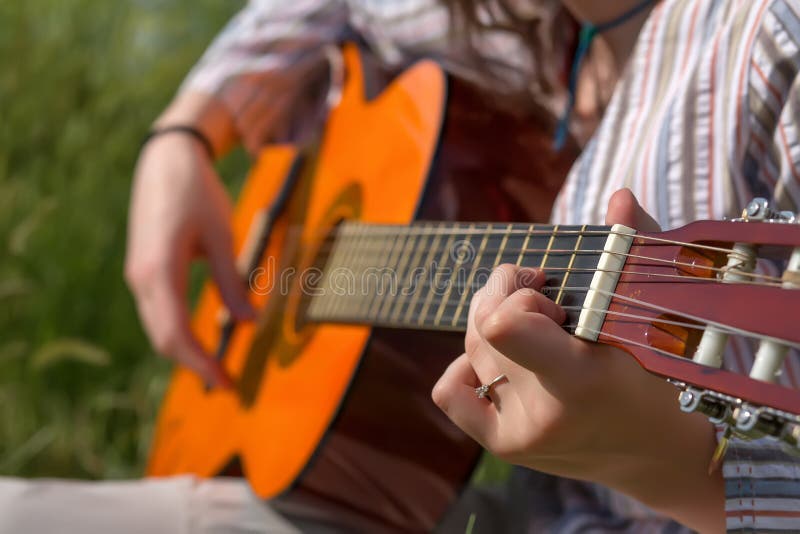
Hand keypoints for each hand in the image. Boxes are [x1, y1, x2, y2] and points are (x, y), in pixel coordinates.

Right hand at [125, 129, 254, 386]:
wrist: (166, 158)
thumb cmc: (197, 192)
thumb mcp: (221, 235)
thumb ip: (232, 280)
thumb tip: (248, 322)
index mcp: (159, 270)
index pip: (176, 332)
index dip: (200, 363)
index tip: (224, 383)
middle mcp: (141, 278)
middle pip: (162, 338)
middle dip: (193, 365)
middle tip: (226, 384)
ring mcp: (138, 275)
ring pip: (157, 328)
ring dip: (184, 352)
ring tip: (216, 367)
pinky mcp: (143, 270)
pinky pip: (157, 313)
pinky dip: (178, 333)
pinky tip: (201, 340)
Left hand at [432, 189, 723, 531]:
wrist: (658, 454)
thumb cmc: (663, 375)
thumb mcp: (653, 316)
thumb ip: (631, 252)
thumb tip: (618, 195)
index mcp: (579, 378)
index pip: (501, 324)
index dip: (519, 293)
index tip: (554, 294)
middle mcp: (540, 412)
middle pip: (482, 321)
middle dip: (511, 295)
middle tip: (549, 302)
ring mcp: (517, 433)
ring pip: (472, 345)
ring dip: (498, 324)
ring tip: (539, 331)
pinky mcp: (502, 445)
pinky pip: (450, 390)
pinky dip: (468, 364)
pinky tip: (504, 361)